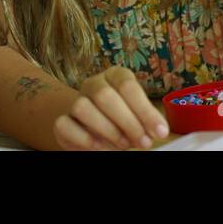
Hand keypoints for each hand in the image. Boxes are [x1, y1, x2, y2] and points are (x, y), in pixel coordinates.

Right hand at [53, 66, 169, 150]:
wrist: (91, 125)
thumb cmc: (121, 118)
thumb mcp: (137, 115)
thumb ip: (146, 120)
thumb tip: (159, 130)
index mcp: (115, 76)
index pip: (127, 85)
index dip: (145, 110)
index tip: (160, 132)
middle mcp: (94, 84)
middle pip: (104, 96)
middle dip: (128, 122)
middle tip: (143, 142)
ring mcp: (76, 100)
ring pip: (82, 107)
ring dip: (107, 130)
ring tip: (123, 145)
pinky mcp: (62, 120)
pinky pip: (65, 125)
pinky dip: (83, 138)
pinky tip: (100, 147)